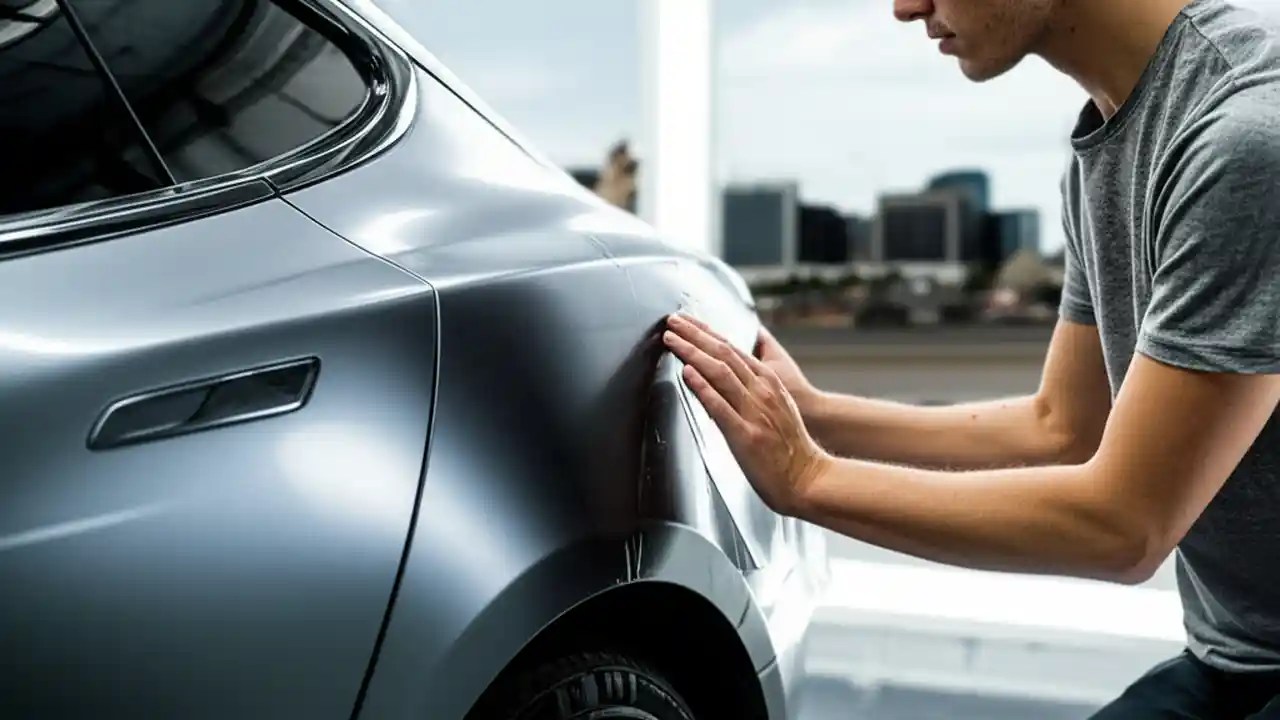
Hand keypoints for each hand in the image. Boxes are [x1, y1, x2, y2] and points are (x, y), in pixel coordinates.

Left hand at [663, 313, 831, 515]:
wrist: (809, 477)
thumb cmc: (792, 446)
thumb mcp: (779, 403)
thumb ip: (758, 385)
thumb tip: (736, 371)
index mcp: (768, 381)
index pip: (732, 348)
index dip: (707, 332)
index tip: (687, 321)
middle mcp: (761, 391)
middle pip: (723, 354)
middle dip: (695, 335)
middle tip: (673, 320)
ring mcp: (753, 412)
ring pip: (720, 373)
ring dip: (693, 353)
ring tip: (673, 340)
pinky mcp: (745, 434)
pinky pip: (720, 406)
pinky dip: (703, 387)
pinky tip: (688, 374)